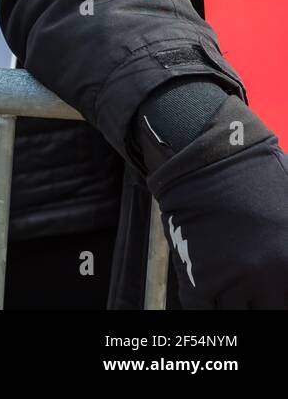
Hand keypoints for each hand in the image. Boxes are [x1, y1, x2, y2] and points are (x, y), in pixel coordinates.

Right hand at [147, 98, 287, 307]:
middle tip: (254, 296)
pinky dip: (205, 307)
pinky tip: (210, 294)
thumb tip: (286, 269)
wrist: (207, 159)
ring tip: (232, 295)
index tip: (275, 294)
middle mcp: (266, 279)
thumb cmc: (256, 177)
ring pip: (236, 318)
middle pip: (267, 314)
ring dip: (234, 307)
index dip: (281, 298)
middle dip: (262, 305)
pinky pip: (201, 309)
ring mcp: (230, 281)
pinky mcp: (197, 277)